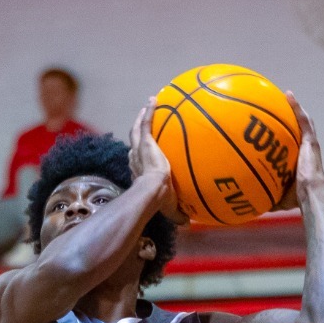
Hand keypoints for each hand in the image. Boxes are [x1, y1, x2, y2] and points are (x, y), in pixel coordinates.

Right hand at [130, 98, 183, 222]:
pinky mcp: (145, 142)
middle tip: (143, 123)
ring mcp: (139, 149)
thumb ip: (179, 214)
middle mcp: (136, 159)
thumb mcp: (170, 208)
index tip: (144, 149)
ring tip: (149, 105)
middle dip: (138, 133)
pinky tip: (154, 99)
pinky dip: (148, 110)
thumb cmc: (159, 201)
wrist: (152, 190)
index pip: (137, 161)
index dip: (139, 155)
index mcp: (140, 172)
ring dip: (142, 116)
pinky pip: (145, 122)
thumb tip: (189, 223)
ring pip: (137, 129)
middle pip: (135, 142)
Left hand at [276, 95, 323, 210]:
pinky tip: (288, 96)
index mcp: (300, 161)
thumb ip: (267, 195)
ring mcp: (309, 144)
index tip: (277, 132)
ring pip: (303, 122)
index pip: (294, 145)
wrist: (309, 193)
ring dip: (296, 109)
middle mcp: (306, 150)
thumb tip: (252, 203)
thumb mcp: (278, 196)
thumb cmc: (297, 197)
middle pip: (299, 130)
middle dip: (292, 119)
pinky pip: (303, 120)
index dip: (287, 137)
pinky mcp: (310, 141)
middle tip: (282, 109)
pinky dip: (296, 107)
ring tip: (287, 96)